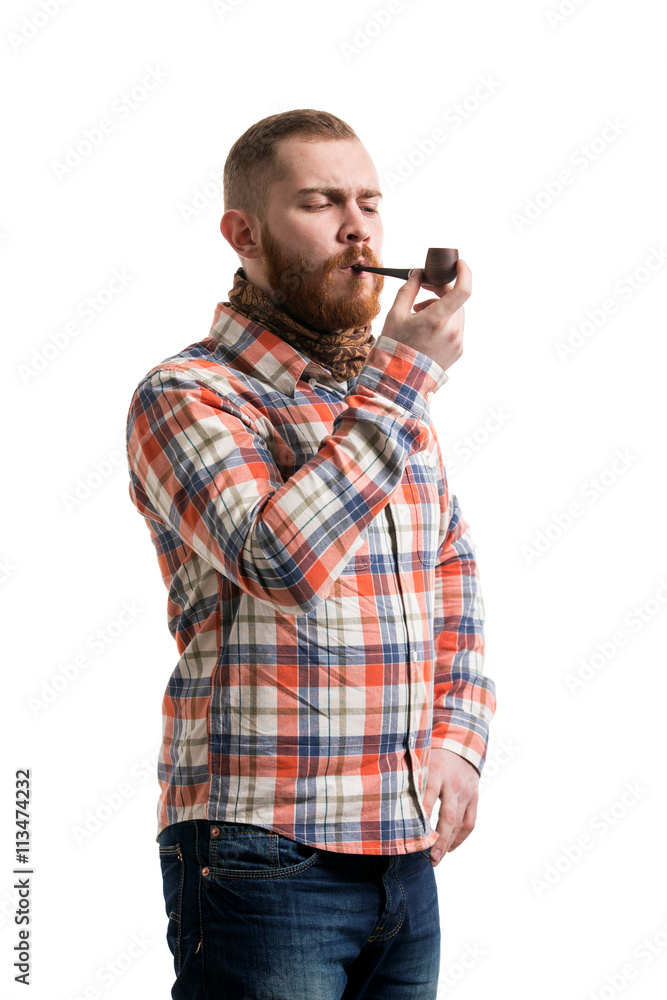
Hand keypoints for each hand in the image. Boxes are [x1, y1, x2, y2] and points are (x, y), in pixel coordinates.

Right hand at [379, 259, 470, 373]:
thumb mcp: (395, 315)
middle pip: (456, 300)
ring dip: (441, 308)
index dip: (464, 273)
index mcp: (438, 319)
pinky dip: (444, 323)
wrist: (398, 381)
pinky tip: (427, 330)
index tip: (459, 264)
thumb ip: (408, 290)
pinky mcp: (458, 352)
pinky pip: (456, 329)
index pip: (463, 290)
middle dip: (440, 292)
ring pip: (456, 313)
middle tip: (422, 291)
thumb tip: (417, 274)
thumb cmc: (394, 348)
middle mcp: (453, 331)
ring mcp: (457, 343)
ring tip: (419, 315)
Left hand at [422, 747, 479, 866]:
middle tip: (430, 858)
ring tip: (437, 859)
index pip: (428, 797)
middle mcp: (454, 784)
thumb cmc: (433, 757)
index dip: (422, 816)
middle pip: (448, 817)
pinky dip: (461, 838)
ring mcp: (466, 792)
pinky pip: (470, 823)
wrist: (462, 746)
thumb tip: (390, 800)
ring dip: (449, 844)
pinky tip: (450, 848)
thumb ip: (411, 778)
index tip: (413, 835)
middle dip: (439, 840)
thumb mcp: (421, 761)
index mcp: (437, 772)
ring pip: (460, 823)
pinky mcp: (475, 798)